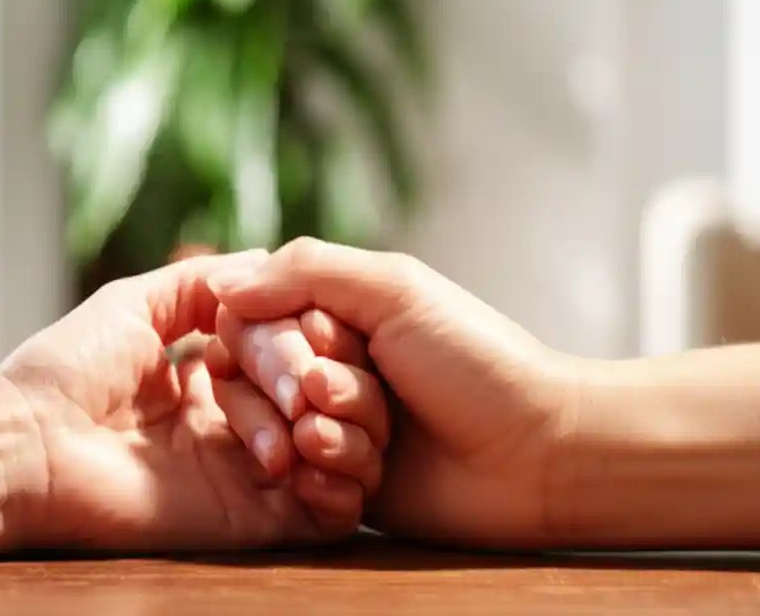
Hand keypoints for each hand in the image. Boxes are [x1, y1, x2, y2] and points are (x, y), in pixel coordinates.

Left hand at [0, 251, 360, 549]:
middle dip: (327, 378)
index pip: (295, 350)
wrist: (26, 443)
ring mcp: (248, 478)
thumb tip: (265, 262)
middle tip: (302, 379)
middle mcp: (239, 430)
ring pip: (342, 452)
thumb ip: (202, 283)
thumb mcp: (136, 303)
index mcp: (215, 382)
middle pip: (327, 397)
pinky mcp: (250, 523)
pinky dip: (343, 484)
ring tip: (308, 414)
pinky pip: (331, 516)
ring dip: (346, 427)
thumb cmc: (66, 371)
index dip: (308, 335)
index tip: (304, 322)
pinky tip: (311, 452)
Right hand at [206, 238, 587, 547]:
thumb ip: (306, 272)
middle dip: (306, 399)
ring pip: (274, 437)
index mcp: (337, 312)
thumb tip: (222, 281)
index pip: (251, 324)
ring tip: (379, 447)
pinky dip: (329, 484)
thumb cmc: (476, 363)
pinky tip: (371, 481)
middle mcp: (328, 365)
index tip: (321, 363)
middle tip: (362, 406)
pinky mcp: (344, 484)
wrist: (537, 457)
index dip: (275, 350)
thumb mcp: (395, 291)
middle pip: (253, 382)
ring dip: (326, 442)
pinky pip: (296, 487)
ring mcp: (334, 426)